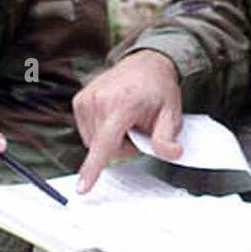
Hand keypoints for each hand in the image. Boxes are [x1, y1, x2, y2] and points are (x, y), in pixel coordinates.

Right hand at [72, 50, 182, 192]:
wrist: (146, 64)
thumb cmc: (158, 89)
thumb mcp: (171, 114)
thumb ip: (167, 137)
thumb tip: (171, 153)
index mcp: (122, 103)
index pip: (105, 142)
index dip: (93, 167)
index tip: (82, 187)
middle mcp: (100, 99)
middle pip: (102, 148)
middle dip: (121, 147)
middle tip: (137, 129)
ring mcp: (86, 98)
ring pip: (92, 142)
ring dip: (110, 140)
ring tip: (126, 121)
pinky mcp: (79, 100)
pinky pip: (87, 132)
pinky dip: (101, 131)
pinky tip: (114, 117)